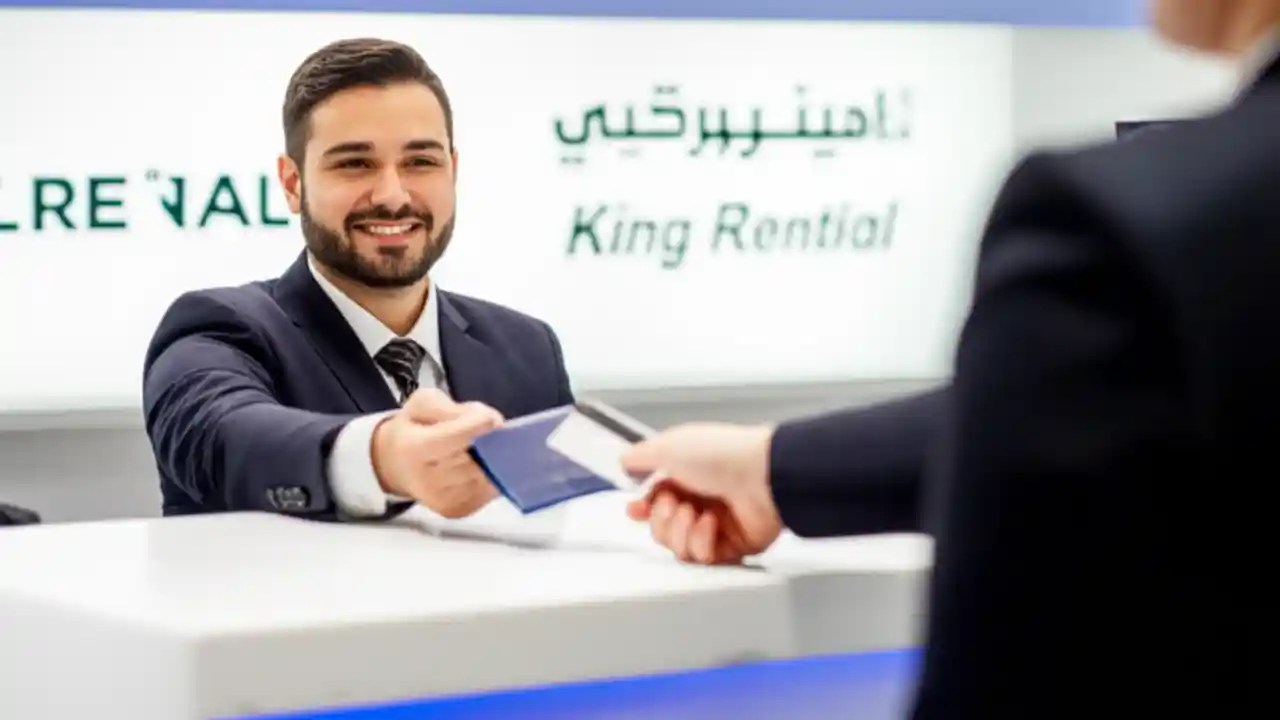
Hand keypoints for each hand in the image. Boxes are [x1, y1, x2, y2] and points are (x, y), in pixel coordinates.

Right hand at [372, 388, 502, 517]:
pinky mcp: (458, 510)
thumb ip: (453, 408)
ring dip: (491, 458)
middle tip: (482, 431)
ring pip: (486, 473)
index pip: (452, 438)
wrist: (395, 465)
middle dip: (487, 441)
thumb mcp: (423, 404)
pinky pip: (489, 490)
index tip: (492, 419)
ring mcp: (443, 500)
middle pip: (474, 457)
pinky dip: (490, 474)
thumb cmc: (413, 430)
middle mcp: (426, 480)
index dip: (477, 427)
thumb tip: (492, 421)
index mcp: (413, 449)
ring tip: (475, 448)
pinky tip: (476, 465)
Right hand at [621, 423, 782, 563]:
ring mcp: (717, 526)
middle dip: (662, 521)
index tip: (636, 510)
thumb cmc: (720, 454)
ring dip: (681, 532)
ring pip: (679, 548)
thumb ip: (640, 456)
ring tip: (696, 515)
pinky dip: (702, 542)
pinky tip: (712, 525)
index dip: (642, 509)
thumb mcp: (668, 445)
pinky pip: (703, 558)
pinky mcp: (733, 546)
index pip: (654, 502)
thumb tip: (625, 462)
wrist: (761, 475)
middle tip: (674, 505)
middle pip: (662, 530)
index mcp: (686, 476)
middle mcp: (701, 501)